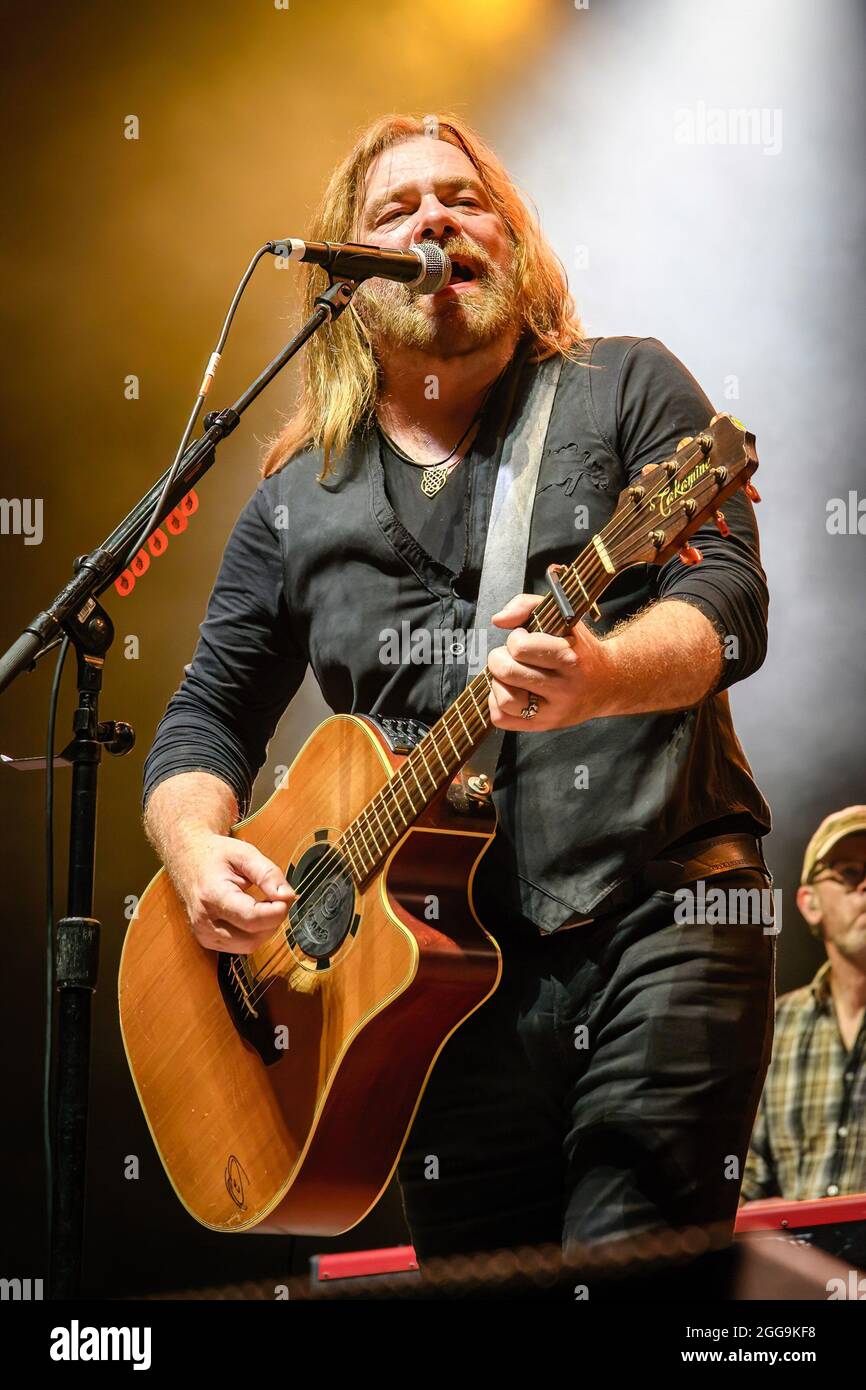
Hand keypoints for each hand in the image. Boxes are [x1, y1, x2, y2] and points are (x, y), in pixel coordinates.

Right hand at [175, 833, 298, 954]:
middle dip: (273, 920)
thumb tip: (287, 896)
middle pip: (252, 937)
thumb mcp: (244, 853)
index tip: (286, 897)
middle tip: (278, 898)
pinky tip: (252, 913)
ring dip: (265, 929)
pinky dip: (254, 933)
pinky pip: (241, 946)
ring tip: (264, 904)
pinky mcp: (207, 941)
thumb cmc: (215, 855)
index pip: (251, 918)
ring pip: (249, 945)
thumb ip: (267, 874)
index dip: (276, 912)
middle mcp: (204, 921)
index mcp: (212, 895)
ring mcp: (204, 934)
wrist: (188, 860)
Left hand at [486, 592, 616, 731]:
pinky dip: (497, 703)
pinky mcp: (544, 726)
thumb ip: (526, 605)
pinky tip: (510, 691)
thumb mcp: (562, 617)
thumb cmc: (580, 648)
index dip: (515, 639)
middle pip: (508, 672)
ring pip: (504, 700)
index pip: (520, 648)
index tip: (524, 638)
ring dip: (498, 683)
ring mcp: (554, 711)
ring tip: (510, 676)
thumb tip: (498, 620)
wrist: (610, 683)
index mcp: (569, 657)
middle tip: (510, 657)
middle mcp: (563, 688)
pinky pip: (502, 719)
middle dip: (499, 659)